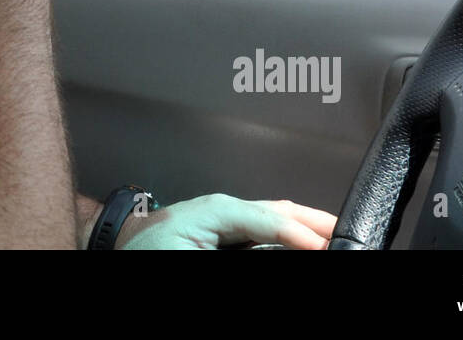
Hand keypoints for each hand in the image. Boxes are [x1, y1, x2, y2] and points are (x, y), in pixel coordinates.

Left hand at [117, 194, 336, 249]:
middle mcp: (221, 208)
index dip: (299, 232)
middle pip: (278, 211)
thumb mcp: (191, 253)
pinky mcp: (219, 229)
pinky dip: (284, 231)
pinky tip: (300, 240)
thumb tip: (274, 242)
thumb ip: (241, 248)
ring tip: (333, 236)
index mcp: (213, 210)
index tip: (324, 245)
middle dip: (314, 222)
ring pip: (273, 218)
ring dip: (304, 226)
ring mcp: (221, 218)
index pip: (268, 219)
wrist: (116, 248)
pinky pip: (259, 227)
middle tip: (346, 234)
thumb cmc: (144, 252)